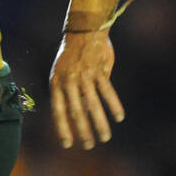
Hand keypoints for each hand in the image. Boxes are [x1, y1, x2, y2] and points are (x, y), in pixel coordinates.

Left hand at [49, 31, 123, 149]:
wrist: (84, 29)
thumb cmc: (72, 55)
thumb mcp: (63, 72)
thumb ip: (70, 92)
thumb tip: (80, 114)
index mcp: (56, 83)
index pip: (58, 111)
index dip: (62, 128)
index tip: (67, 144)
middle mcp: (69, 81)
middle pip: (76, 111)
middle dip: (83, 131)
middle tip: (89, 145)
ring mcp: (84, 76)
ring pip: (93, 104)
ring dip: (100, 123)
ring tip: (105, 137)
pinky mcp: (100, 71)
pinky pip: (107, 92)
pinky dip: (113, 105)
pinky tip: (118, 117)